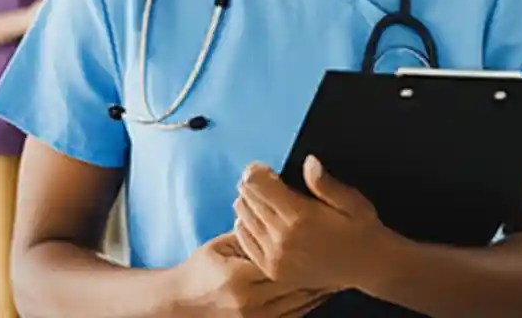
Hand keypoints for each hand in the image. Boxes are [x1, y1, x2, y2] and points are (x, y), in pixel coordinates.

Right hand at [176, 233, 330, 316]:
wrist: (181, 305)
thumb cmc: (200, 271)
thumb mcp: (219, 246)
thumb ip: (247, 234)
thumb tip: (273, 214)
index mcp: (239, 277)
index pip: (280, 260)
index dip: (305, 251)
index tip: (324, 240)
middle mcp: (250, 302)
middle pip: (294, 285)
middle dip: (319, 273)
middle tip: (340, 259)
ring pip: (298, 304)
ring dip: (319, 291)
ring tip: (337, 276)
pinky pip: (291, 317)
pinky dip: (307, 306)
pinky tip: (319, 294)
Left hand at [234, 157, 383, 291]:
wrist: (369, 267)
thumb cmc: (361, 229)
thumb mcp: (352, 201)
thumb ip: (325, 183)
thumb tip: (308, 161)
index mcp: (300, 217)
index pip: (256, 183)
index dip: (256, 170)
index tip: (266, 169)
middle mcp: (282, 239)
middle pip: (246, 197)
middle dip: (253, 185)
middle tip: (267, 184)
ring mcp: (274, 257)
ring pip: (241, 216)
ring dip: (249, 204)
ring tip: (266, 202)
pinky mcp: (271, 269)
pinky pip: (243, 239)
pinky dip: (247, 225)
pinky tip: (262, 221)